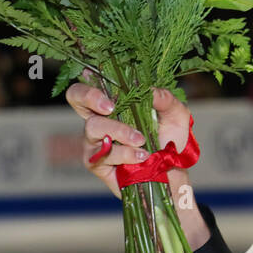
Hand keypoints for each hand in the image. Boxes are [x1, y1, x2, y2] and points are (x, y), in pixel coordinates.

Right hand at [64, 67, 194, 203]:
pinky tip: (142, 156)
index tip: (109, 89)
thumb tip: (149, 90)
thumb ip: (165, 99)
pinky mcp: (97, 163)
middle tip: (111, 107)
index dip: (91, 81)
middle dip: (90, 97)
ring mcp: (95, 141)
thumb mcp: (176, 115)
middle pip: (75, 97)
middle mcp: (100, 119)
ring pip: (93, 127)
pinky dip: (125, 153)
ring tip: (142, 140)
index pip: (93, 83)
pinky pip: (105, 154)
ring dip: (120, 131)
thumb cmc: (170, 139)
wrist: (172, 171)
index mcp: (115, 103)